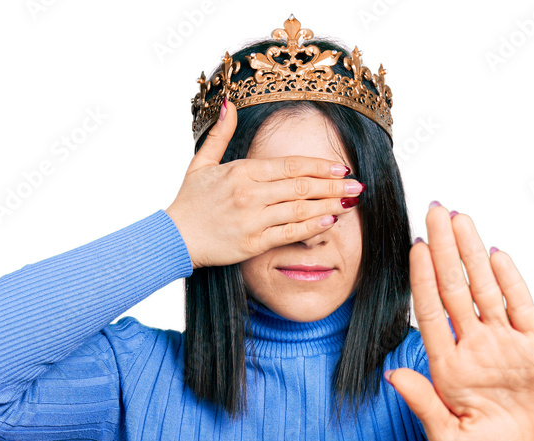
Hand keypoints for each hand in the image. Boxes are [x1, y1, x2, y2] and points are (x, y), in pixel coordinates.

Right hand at [164, 98, 360, 268]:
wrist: (175, 238)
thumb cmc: (189, 202)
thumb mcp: (201, 163)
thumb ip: (221, 135)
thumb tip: (229, 105)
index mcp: (243, 172)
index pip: (290, 165)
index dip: (319, 166)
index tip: (340, 168)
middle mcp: (250, 194)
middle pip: (301, 186)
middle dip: (333, 185)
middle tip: (357, 186)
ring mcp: (253, 219)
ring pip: (299, 209)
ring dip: (328, 205)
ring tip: (350, 203)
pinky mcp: (253, 243)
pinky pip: (289, 233)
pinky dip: (311, 226)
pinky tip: (329, 220)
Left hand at [385, 202, 533, 440]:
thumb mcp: (449, 435)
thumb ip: (422, 404)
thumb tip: (393, 375)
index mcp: (447, 362)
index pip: (431, 311)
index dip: (423, 278)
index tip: (415, 246)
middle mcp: (473, 343)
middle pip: (455, 287)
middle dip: (444, 249)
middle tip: (433, 211)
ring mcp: (503, 340)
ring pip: (484, 287)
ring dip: (472, 252)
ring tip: (459, 217)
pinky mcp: (533, 343)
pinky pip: (521, 305)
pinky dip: (510, 280)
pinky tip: (494, 254)